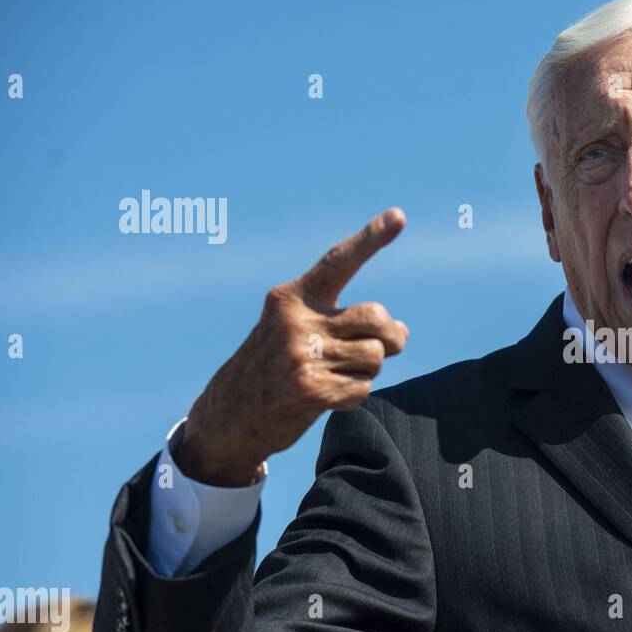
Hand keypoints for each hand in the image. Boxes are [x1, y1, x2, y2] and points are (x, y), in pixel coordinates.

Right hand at [174, 209, 408, 485]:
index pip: (338, 261)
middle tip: (384, 348)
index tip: (398, 216)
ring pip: (375, 356)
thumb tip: (401, 331)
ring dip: (368, 370)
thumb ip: (346, 322)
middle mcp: (296, 321)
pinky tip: (327, 397)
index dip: (371, 238)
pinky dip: (354, 395)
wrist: (229, 415)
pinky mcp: (310, 390)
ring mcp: (301, 355)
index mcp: (293, 298)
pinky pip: (363, 388)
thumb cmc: (276, 368)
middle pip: (375, 317)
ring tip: (337, 375)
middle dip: (390, 336)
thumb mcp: (298, 330)